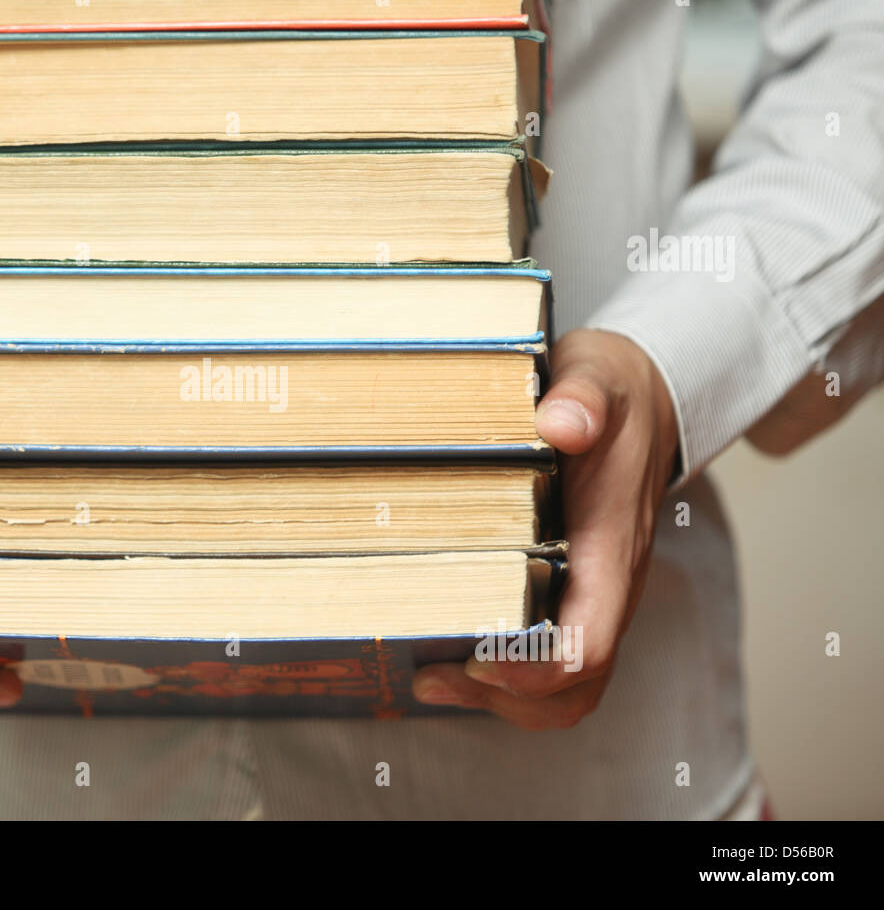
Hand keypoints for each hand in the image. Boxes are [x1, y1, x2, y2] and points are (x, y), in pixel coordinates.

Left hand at [412, 329, 678, 728]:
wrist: (646, 395)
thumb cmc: (614, 392)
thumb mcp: (596, 377)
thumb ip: (583, 397)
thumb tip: (562, 420)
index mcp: (612, 546)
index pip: (587, 642)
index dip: (532, 670)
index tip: (473, 662)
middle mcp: (609, 585)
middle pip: (575, 684)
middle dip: (505, 697)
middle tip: (428, 678)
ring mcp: (595, 593)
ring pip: (567, 685)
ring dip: (503, 697)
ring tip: (430, 679)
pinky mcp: (576, 590)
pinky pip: (554, 659)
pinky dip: (508, 676)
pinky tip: (451, 655)